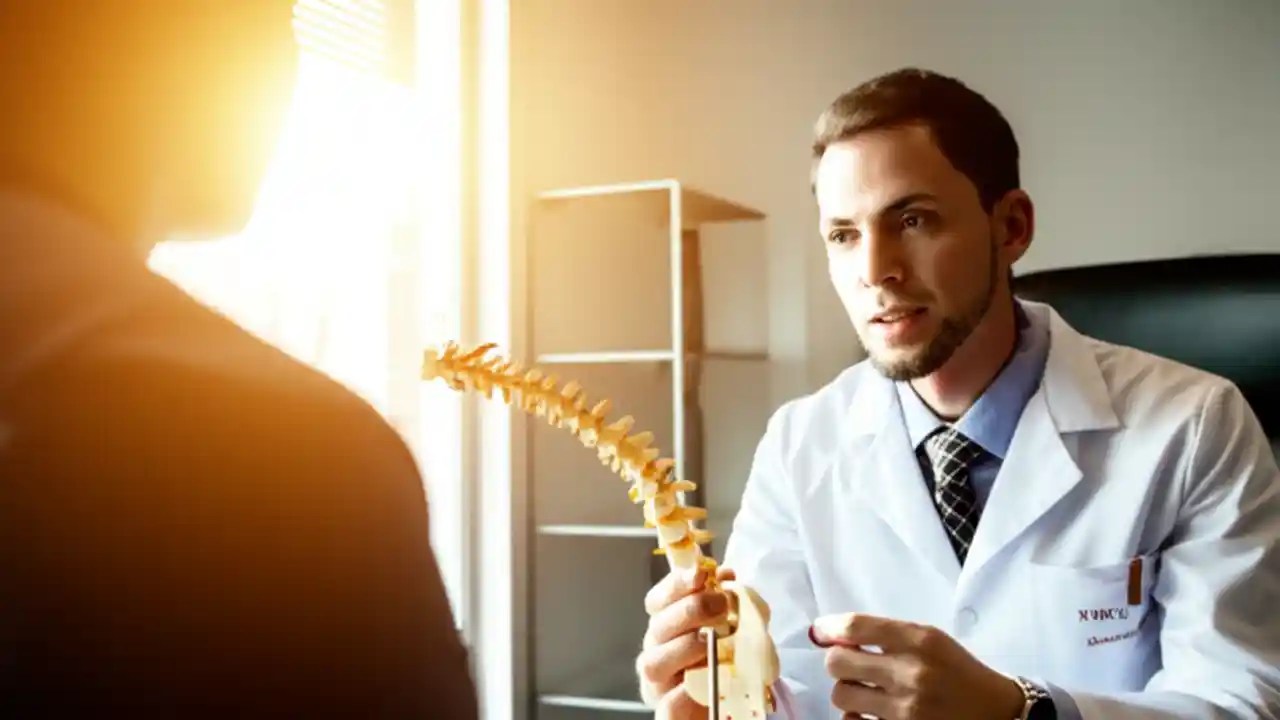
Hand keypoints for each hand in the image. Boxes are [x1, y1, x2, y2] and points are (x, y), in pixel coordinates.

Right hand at [635, 565, 734, 718]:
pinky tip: (707, 679)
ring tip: (712, 643)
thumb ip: (728, 600)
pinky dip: (683, 695)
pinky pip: (666, 707)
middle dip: (689, 610)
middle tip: (721, 603)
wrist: (735, 701)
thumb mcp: (734, 625)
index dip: (676, 584)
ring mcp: (660, 685)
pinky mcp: (669, 714)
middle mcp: (657, 652)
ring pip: (653, 663)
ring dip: (685, 647)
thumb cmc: (729, 659)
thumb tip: (725, 574)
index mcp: (667, 626)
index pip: (658, 600)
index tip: (700, 574)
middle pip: (657, 627)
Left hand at [811, 612, 1024, 719]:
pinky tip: (869, 713)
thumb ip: (885, 634)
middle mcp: (911, 673)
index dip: (829, 628)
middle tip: (851, 665)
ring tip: (864, 690)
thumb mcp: (929, 639)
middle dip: (838, 661)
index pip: (855, 627)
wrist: (994, 711)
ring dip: (847, 691)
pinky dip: (855, 718)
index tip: (821, 632)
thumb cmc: (956, 670)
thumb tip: (830, 632)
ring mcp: (906, 709)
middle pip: (838, 662)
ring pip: (841, 695)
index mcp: (919, 640)